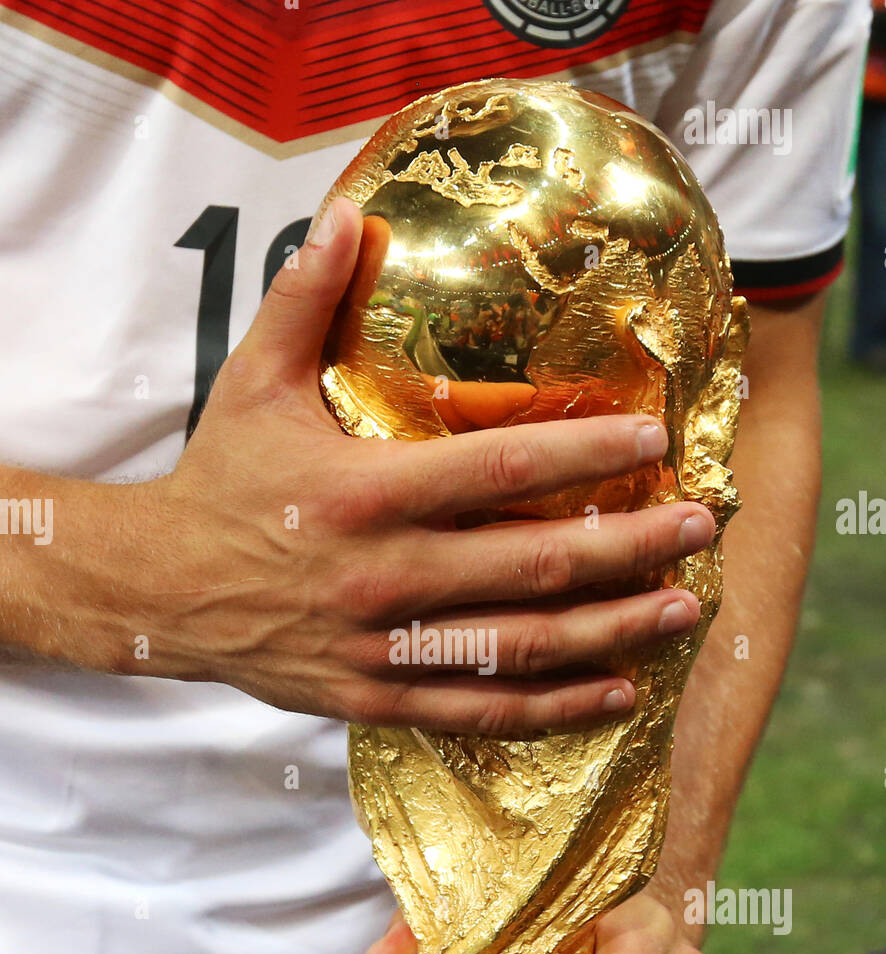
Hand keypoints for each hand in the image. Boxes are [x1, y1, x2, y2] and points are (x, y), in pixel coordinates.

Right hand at [120, 196, 713, 731]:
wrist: (161, 589)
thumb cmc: (220, 481)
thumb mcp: (252, 383)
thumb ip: (305, 301)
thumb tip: (348, 214)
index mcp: (366, 491)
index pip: (499, 467)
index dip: (584, 453)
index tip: (653, 441)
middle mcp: (386, 573)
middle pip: (535, 563)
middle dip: (630, 546)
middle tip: (698, 528)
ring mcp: (384, 645)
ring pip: (521, 646)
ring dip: (612, 630)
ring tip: (679, 608)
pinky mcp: (377, 696)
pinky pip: (480, 709)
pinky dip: (553, 705)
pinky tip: (615, 689)